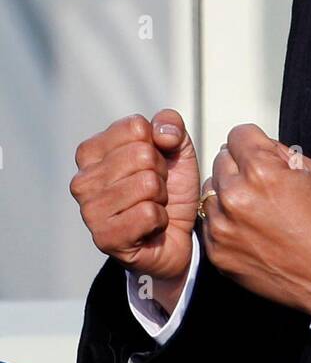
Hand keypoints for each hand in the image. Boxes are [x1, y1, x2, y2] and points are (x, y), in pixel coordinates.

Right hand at [70, 110, 200, 295]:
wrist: (176, 236)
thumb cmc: (169, 190)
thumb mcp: (176, 149)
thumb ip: (169, 124)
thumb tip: (161, 133)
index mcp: (91, 152)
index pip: (135, 127)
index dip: (157, 146)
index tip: (153, 165)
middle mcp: (82, 180)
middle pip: (142, 155)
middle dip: (160, 174)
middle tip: (154, 191)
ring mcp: (90, 211)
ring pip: (147, 184)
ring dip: (160, 197)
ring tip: (151, 206)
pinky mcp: (105, 238)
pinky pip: (148, 214)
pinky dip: (160, 220)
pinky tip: (149, 227)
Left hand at [199, 124, 310, 316]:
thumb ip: (282, 153)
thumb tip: (262, 146)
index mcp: (262, 173)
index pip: (238, 134)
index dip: (254, 142)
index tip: (258, 151)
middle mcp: (235, 197)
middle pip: (221, 159)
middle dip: (241, 166)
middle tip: (262, 183)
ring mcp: (222, 226)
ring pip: (210, 190)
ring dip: (228, 193)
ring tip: (254, 208)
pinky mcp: (216, 250)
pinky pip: (209, 221)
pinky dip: (224, 221)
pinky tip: (248, 228)